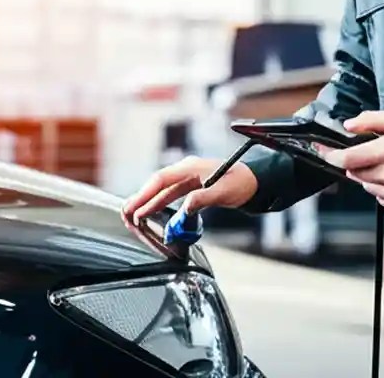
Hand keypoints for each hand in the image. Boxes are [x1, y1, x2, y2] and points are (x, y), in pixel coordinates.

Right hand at [120, 156, 257, 227]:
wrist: (257, 181)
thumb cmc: (242, 182)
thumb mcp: (223, 191)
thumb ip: (202, 199)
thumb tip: (185, 208)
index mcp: (191, 167)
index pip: (161, 178)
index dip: (145, 193)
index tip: (134, 207)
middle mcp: (187, 171)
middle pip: (158, 184)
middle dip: (141, 199)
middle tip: (126, 213)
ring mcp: (189, 179)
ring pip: (163, 191)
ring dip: (149, 203)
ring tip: (134, 216)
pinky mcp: (193, 187)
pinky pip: (171, 195)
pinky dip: (160, 204)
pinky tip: (152, 213)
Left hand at [316, 109, 383, 212]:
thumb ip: (370, 120)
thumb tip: (348, 125)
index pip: (346, 159)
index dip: (330, 156)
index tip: (323, 152)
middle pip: (355, 173)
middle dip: (356, 162)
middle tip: (373, 152)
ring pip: (368, 187)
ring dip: (370, 177)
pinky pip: (383, 200)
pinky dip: (383, 190)